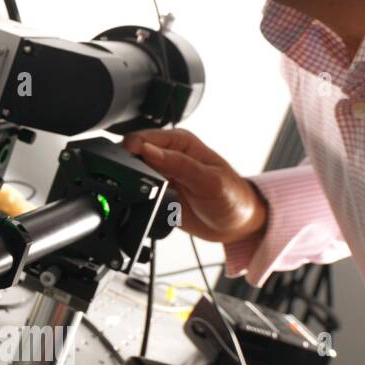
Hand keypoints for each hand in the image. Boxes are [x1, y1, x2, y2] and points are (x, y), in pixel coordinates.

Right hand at [122, 128, 266, 243]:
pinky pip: (133, 192)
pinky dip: (134, 198)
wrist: (237, 225)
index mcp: (179, 142)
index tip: (129, 168)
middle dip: (127, 170)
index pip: (141, 139)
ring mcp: (159, 175)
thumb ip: (179, 164)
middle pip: (129, 155)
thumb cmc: (233, 199)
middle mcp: (166, 155)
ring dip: (130, 185)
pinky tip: (146, 205)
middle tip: (140, 186)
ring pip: (128, 174)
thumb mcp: (209, 181)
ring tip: (149, 196)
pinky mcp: (155, 193)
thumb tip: (148, 150)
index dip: (130, 151)